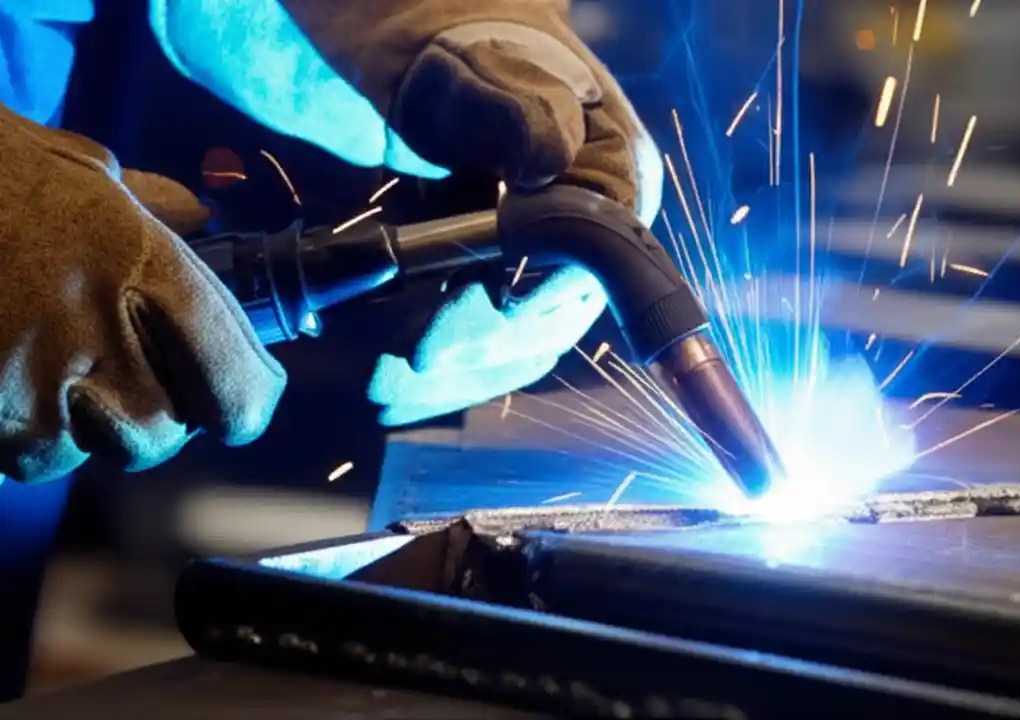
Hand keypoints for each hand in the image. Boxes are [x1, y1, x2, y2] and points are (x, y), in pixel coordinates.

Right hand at [0, 104, 284, 482]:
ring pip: (89, 453)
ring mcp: (27, 378)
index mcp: (142, 266)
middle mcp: (94, 330)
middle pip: (164, 432)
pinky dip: (20, 436)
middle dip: (155, 417)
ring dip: (82, 429)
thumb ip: (153, 206)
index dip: (243, 400)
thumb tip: (200, 215)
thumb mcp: (80, 169)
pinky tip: (6, 380)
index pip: (235, 380)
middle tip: (125, 378)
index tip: (235, 398)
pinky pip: (22, 461)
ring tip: (50, 371)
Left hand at [151, 0, 661, 422]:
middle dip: (480, 348)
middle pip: (554, 320)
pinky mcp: (517, 281)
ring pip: (522, 344)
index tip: (456, 322)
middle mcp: (601, 231)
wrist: (436, 54)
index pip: (591, 267)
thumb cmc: (465, 51)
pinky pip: (495, 343)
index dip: (526, 307)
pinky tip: (397, 378)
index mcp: (615, 176)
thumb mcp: (480, 65)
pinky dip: (449, 364)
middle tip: (408, 362)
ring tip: (390, 384)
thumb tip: (546, 157)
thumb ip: (516, 107)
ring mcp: (559, 261)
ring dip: (460, 371)